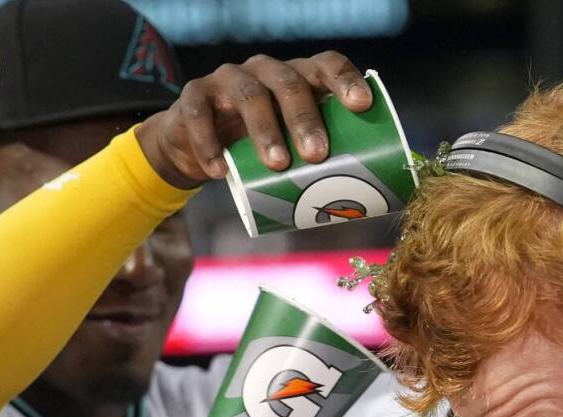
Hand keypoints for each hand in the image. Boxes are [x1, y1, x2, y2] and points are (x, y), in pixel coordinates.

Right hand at [137, 51, 371, 189]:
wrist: (198, 148)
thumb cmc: (258, 148)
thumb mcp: (288, 147)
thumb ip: (318, 162)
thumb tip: (368, 205)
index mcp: (297, 77)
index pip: (325, 65)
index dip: (345, 80)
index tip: (361, 106)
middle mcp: (265, 71)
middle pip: (289, 83)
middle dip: (305, 118)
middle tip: (317, 155)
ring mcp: (228, 80)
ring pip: (250, 96)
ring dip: (266, 130)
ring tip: (278, 165)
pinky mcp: (194, 97)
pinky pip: (199, 115)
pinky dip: (209, 144)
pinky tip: (220, 171)